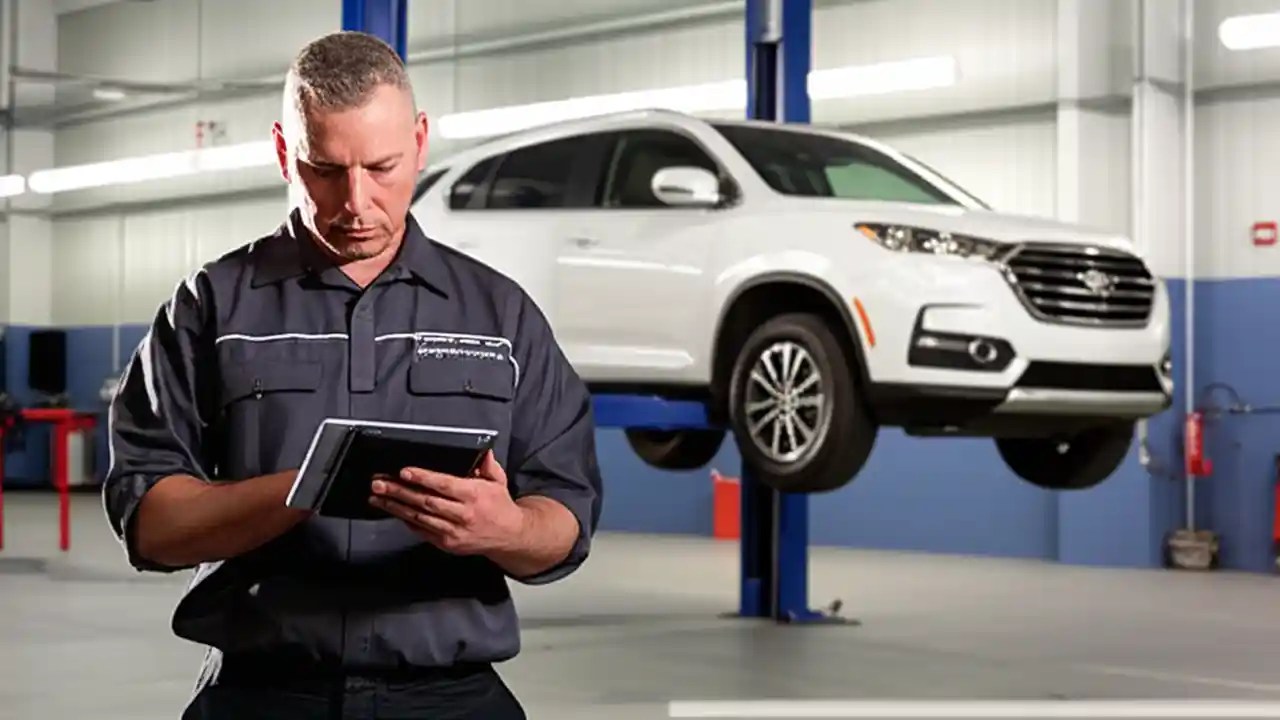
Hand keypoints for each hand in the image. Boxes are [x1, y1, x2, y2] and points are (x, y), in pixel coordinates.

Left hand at [369, 450, 524, 555]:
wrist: (509, 536)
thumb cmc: (500, 506)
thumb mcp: (498, 481)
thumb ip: (487, 465)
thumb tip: (482, 450)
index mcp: (475, 495)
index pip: (444, 485)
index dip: (423, 478)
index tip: (405, 472)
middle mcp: (463, 514)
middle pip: (425, 502)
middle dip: (399, 491)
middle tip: (379, 483)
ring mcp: (453, 531)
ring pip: (419, 518)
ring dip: (396, 506)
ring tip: (377, 496)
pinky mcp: (447, 543)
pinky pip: (422, 531)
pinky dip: (406, 521)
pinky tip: (393, 511)